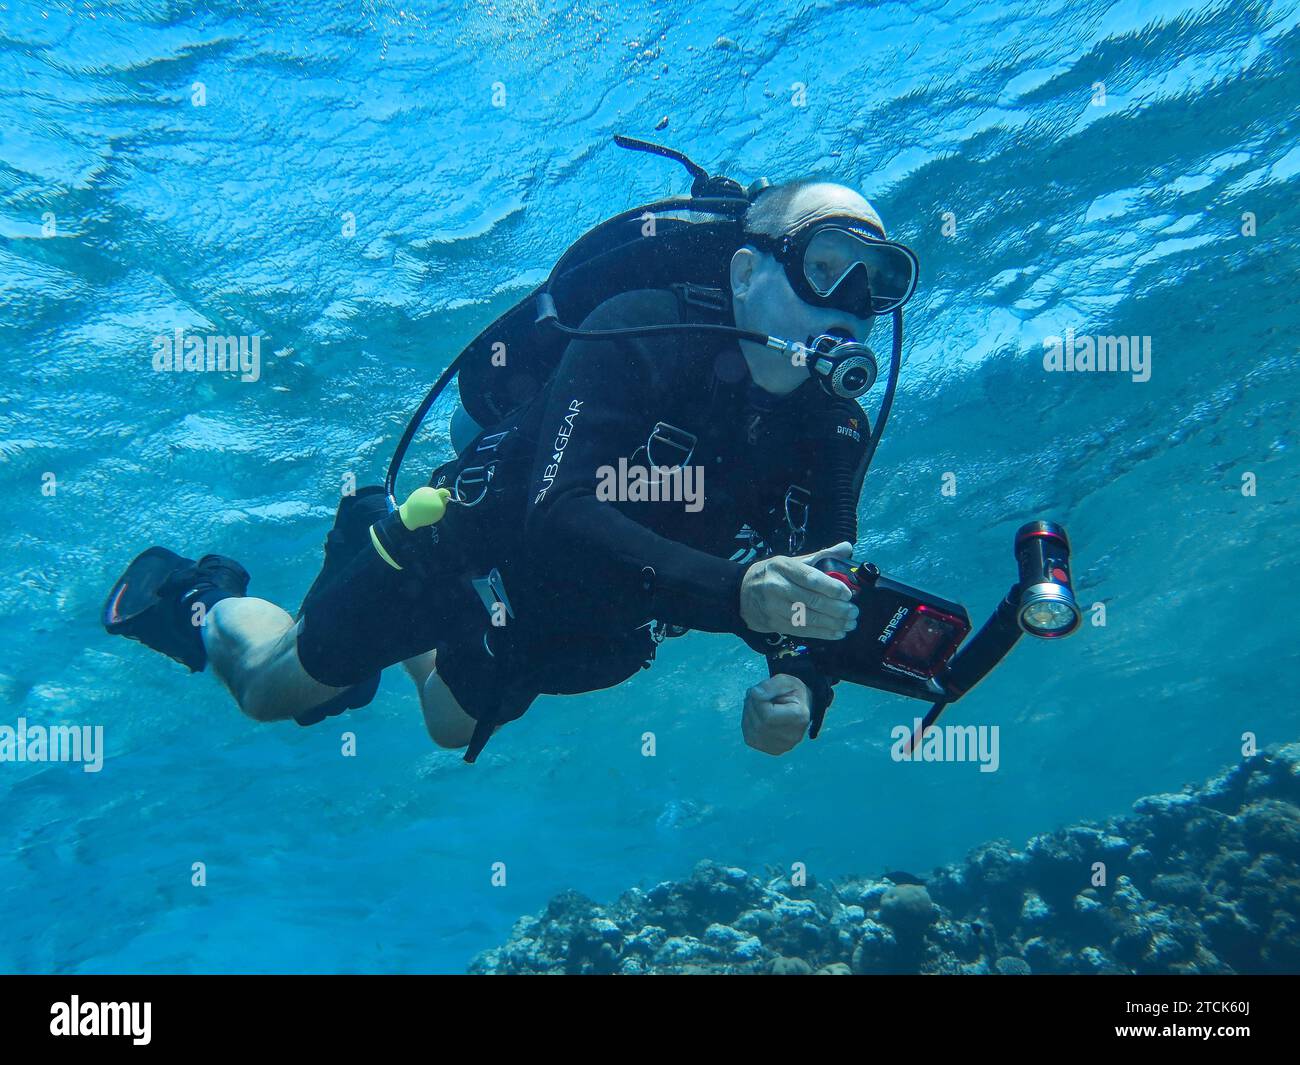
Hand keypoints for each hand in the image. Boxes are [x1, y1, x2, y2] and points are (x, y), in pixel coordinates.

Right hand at [739, 541, 857, 639]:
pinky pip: (802, 630)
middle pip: (812, 600)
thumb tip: (847, 548)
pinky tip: (837, 633)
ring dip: (833, 623)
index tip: (848, 594)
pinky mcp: (774, 623)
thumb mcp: (793, 560)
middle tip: (854, 612)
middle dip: (837, 609)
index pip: (811, 577)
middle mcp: (777, 586)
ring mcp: (774, 607)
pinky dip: (822, 633)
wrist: (740, 592)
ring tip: (849, 624)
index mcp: (783, 566)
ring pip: (808, 618)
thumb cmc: (773, 574)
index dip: (832, 587)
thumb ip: (822, 555)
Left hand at [742, 674, 810, 754]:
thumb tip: (754, 694)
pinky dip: (748, 722)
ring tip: (758, 703)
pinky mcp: (772, 750)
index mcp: (800, 718)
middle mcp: (792, 737)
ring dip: (748, 712)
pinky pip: (749, 735)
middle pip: (759, 723)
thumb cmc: (791, 693)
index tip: (759, 689)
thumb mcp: (784, 681)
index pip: (768, 715)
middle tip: (757, 693)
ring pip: (752, 730)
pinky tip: (757, 714)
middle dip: (751, 704)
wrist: (799, 707)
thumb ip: (770, 686)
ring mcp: (782, 747)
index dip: (757, 699)